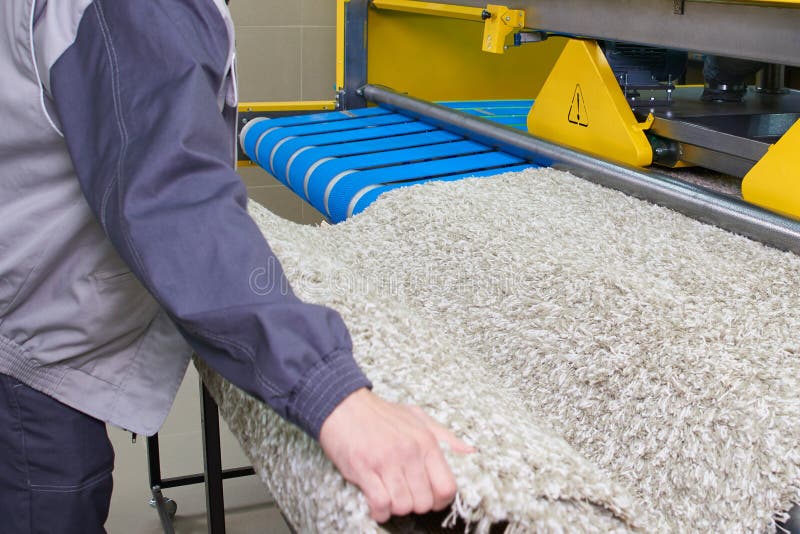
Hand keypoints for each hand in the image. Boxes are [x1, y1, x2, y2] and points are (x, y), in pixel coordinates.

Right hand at [319, 388, 474, 522]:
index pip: (446, 487)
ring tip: (388, 495)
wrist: (342, 404)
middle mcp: (409, 452)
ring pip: (403, 506)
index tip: (427, 496)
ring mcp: (386, 461)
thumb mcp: (418, 418)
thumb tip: (470, 453)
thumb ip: (445, 438)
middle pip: (424, 502)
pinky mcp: (364, 469)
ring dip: (395, 507)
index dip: (439, 500)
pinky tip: (375, 502)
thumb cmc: (380, 413)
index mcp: (426, 441)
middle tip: (404, 493)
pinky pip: (380, 504)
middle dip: (415, 504)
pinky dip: (379, 510)